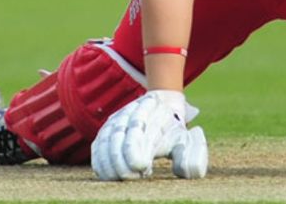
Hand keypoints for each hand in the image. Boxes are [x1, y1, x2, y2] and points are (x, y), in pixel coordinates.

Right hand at [91, 90, 207, 180]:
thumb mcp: (185, 139)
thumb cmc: (173, 130)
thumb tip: (183, 170)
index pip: (135, 129)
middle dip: (122, 162)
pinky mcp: (106, 131)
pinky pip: (98, 147)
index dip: (134, 149)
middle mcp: (128, 112)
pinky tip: (110, 176)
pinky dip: (101, 163)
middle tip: (134, 176)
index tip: (142, 167)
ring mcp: (115, 121)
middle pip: (117, 138)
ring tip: (126, 177)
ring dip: (112, 165)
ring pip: (105, 143)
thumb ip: (187, 155)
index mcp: (149, 111)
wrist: (161, 107)